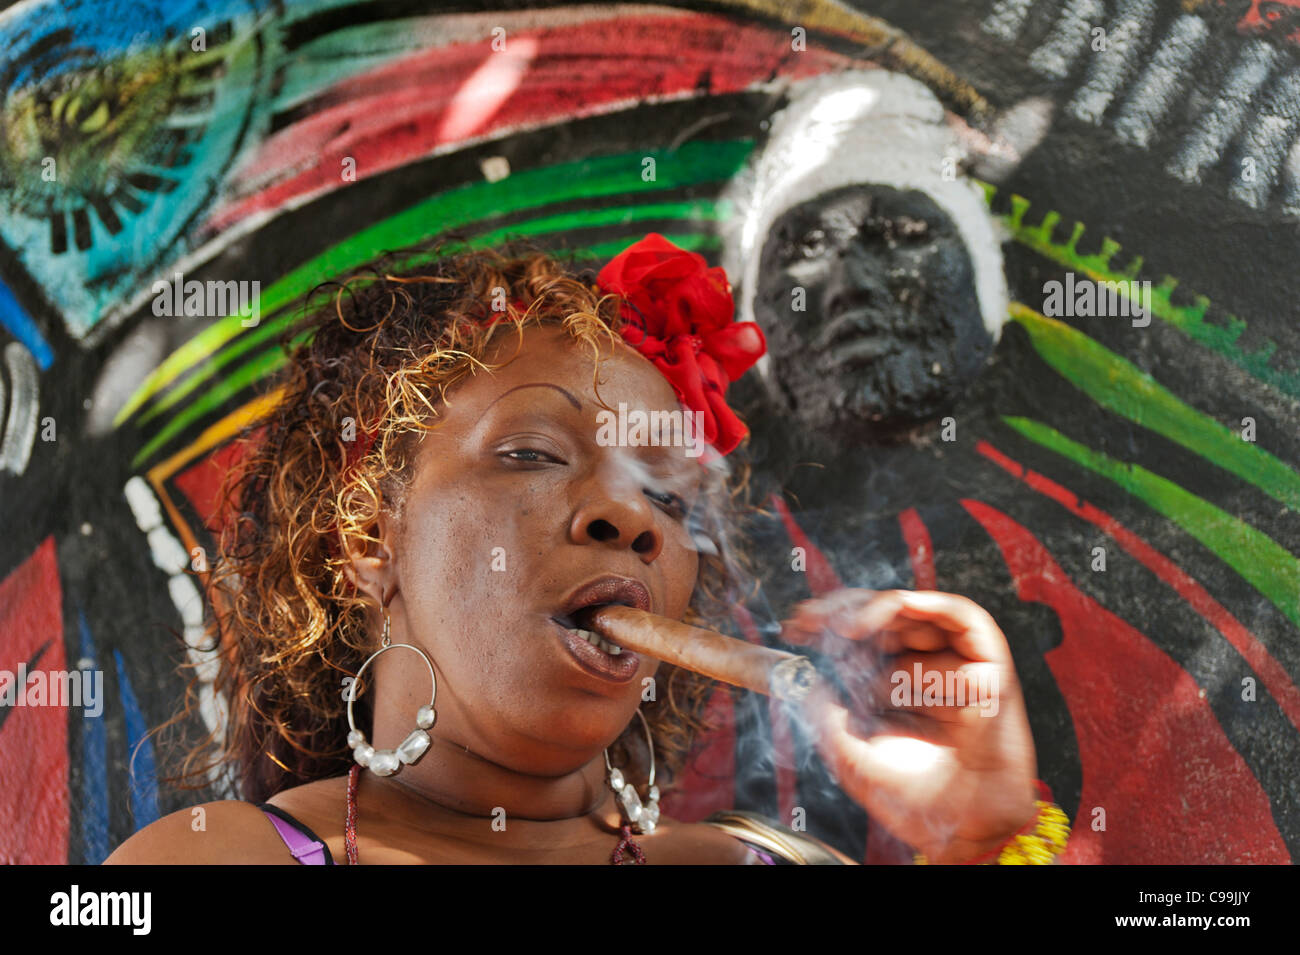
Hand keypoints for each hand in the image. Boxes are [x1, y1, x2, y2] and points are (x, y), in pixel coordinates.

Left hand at [782, 589, 1038, 863]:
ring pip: (919, 611)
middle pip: (884, 618)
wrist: (966, 828)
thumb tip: (805, 678)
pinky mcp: (990, 665)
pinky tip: (900, 610)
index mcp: (893, 686)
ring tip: (848, 626)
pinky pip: (967, 618)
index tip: (795, 630)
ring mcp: (955, 664)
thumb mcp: (851, 756)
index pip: (860, 638)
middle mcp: (923, 669)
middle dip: (844, 610)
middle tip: (812, 618)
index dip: (827, 626)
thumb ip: (823, 717)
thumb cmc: (917, 798)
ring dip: (880, 606)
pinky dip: (933, 605)